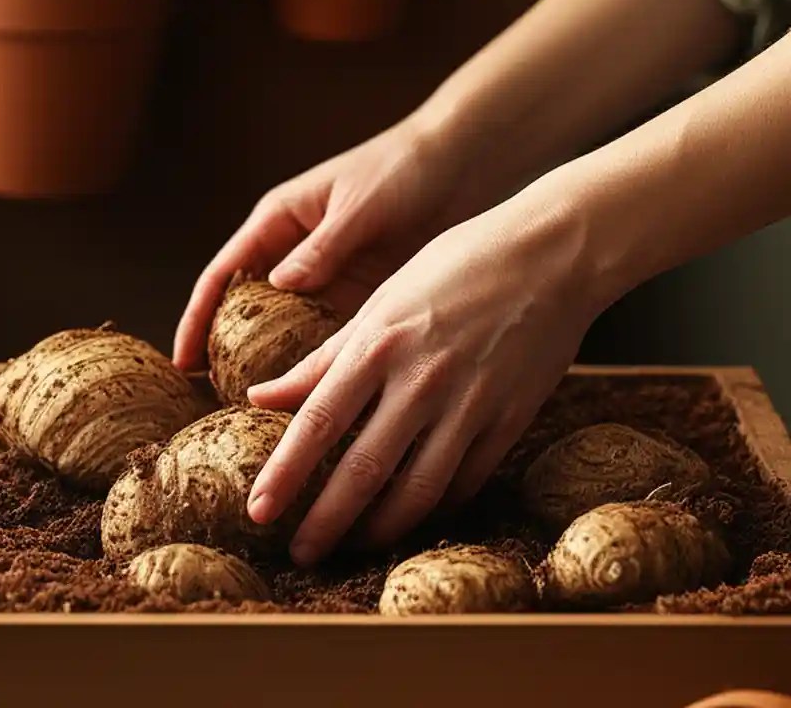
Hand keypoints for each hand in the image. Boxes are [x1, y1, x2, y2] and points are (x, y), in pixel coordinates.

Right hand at [173, 116, 494, 371]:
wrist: (462, 165)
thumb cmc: (403, 169)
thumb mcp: (360, 205)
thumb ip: (323, 247)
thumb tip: (280, 284)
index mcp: (277, 223)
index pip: (222, 276)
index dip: (197, 319)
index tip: (182, 362)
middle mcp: (292, 256)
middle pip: (245, 313)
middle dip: (227, 355)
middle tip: (217, 401)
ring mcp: (324, 282)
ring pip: (284, 334)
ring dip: (272, 369)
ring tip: (260, 412)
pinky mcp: (358, 300)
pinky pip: (328, 339)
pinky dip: (317, 367)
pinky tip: (313, 399)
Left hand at [244, 186, 607, 565]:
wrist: (551, 254)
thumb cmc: (454, 267)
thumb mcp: (379, 303)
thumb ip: (322, 359)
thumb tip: (260, 396)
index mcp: (377, 345)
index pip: (317, 423)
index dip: (286, 474)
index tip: (259, 512)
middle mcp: (420, 381)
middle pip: (362, 470)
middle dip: (325, 521)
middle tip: (300, 555)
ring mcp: (469, 404)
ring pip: (417, 490)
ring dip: (380, 528)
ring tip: (352, 545)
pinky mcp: (510, 420)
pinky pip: (465, 480)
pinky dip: (435, 506)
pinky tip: (412, 516)